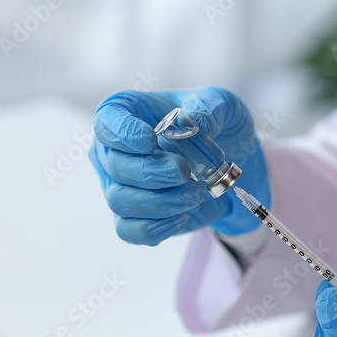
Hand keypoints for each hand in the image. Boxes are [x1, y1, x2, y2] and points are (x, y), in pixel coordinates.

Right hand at [90, 87, 269, 245]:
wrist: (230, 167)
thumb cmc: (216, 127)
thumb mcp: (223, 105)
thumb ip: (210, 108)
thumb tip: (193, 125)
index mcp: (126, 112)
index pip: (107, 122)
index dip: (123, 134)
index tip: (151, 141)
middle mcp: (113, 150)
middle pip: (114, 166)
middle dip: (150, 172)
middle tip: (184, 172)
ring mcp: (118, 185)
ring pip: (120, 200)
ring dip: (160, 202)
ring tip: (195, 194)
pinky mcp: (132, 216)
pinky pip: (128, 230)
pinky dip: (155, 228)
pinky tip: (181, 217)